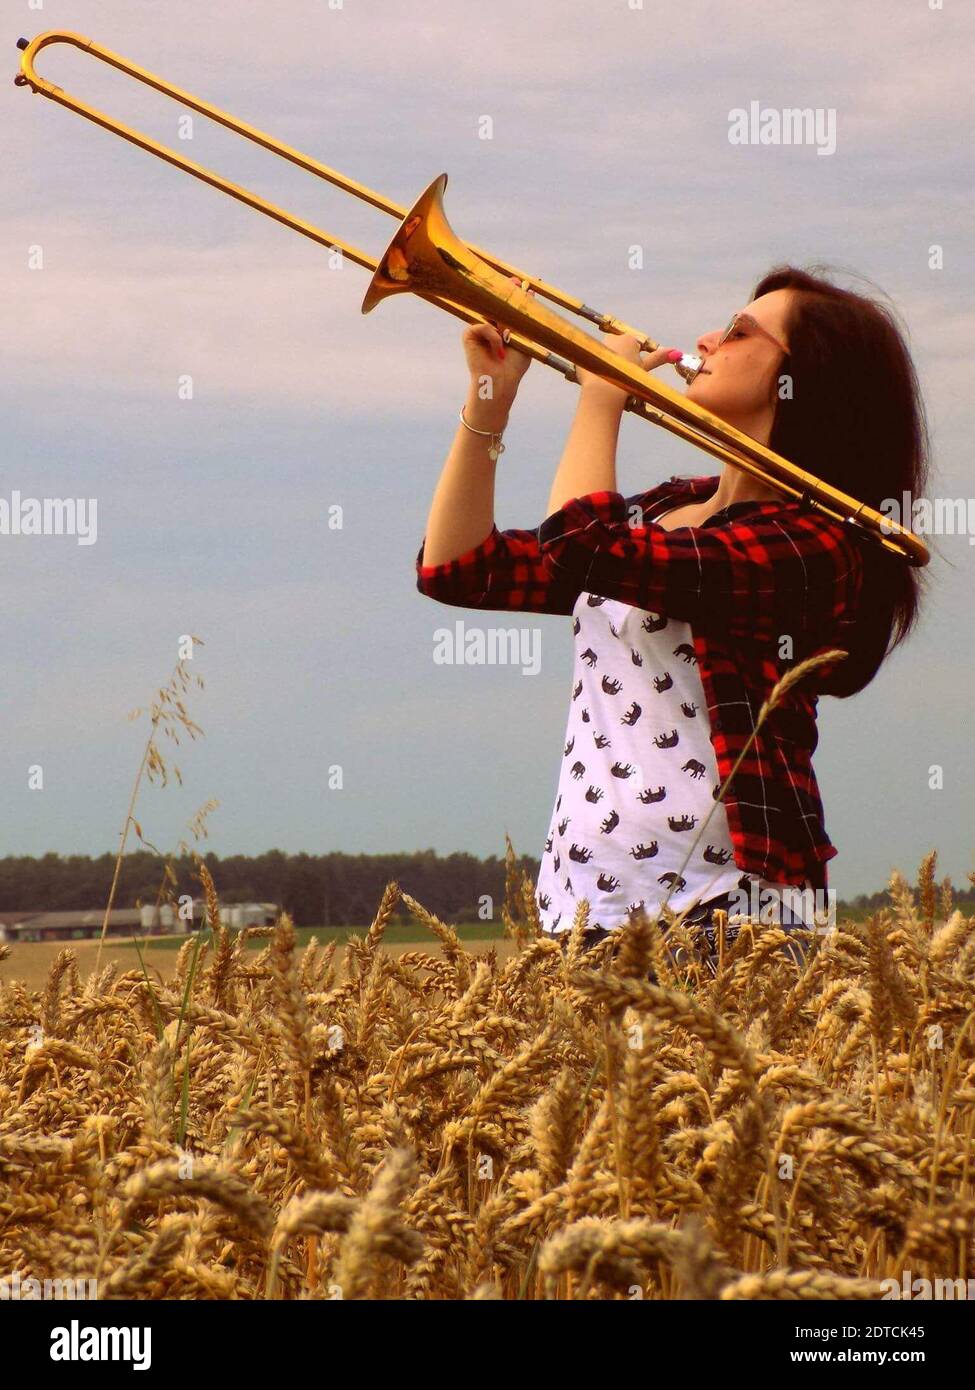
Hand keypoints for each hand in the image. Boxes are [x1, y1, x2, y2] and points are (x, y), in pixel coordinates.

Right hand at [462, 276, 533, 407]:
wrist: (501, 381)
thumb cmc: (513, 365)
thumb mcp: (523, 337)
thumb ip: (524, 317)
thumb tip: (529, 292)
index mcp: (500, 325)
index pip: (503, 305)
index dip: (510, 291)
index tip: (519, 281)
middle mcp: (487, 324)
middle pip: (493, 302)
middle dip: (504, 293)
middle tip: (515, 283)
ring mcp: (477, 328)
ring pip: (489, 313)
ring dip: (502, 324)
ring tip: (509, 339)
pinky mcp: (468, 334)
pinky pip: (482, 326)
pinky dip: (493, 337)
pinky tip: (499, 351)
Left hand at [577, 332, 680, 406]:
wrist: (604, 391)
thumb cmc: (628, 379)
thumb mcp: (644, 369)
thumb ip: (659, 358)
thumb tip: (677, 352)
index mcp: (628, 339)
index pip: (632, 347)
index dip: (632, 361)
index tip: (630, 372)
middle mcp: (611, 338)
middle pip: (617, 349)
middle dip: (619, 361)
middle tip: (620, 378)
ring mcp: (596, 346)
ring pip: (603, 355)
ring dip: (606, 365)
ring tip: (608, 380)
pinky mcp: (582, 356)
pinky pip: (589, 362)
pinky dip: (592, 370)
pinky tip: (595, 381)